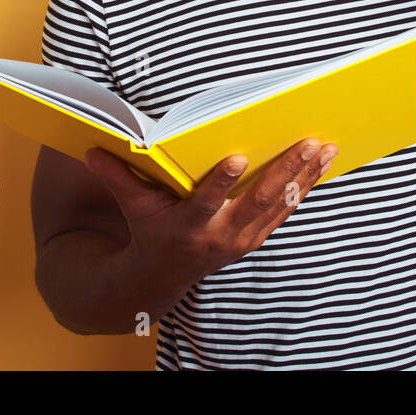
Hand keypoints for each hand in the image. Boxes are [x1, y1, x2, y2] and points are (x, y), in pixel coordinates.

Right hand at [84, 137, 337, 292]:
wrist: (163, 274)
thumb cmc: (149, 229)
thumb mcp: (133, 204)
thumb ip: (117, 176)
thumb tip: (91, 150)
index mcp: (189, 226)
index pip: (208, 202)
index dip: (223, 181)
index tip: (240, 156)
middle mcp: (221, 235)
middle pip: (258, 200)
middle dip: (285, 170)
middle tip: (307, 141)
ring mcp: (243, 238)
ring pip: (280, 204)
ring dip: (305, 176)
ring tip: (324, 146)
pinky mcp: (257, 236)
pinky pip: (286, 209)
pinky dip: (305, 186)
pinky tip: (320, 163)